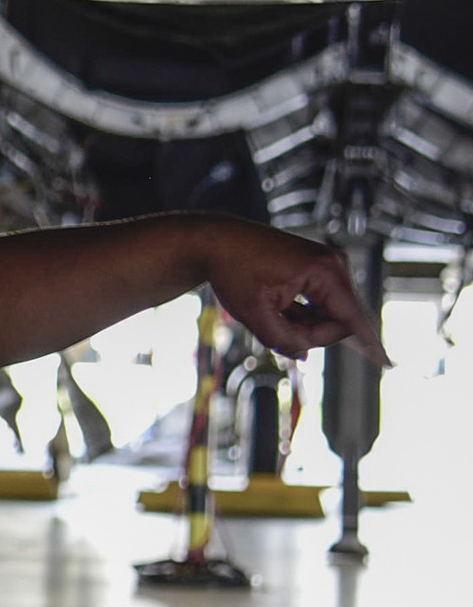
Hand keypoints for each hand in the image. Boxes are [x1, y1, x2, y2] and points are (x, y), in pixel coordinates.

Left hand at [208, 226, 391, 367]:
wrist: (218, 243)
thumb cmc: (234, 272)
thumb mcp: (254, 314)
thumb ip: (283, 340)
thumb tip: (305, 354)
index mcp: (324, 272)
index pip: (352, 317)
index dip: (368, 344)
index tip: (387, 363)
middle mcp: (333, 265)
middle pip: (338, 320)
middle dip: (309, 333)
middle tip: (273, 328)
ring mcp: (327, 266)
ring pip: (328, 314)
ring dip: (301, 324)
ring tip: (269, 309)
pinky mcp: (318, 270)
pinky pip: (319, 304)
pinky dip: (299, 314)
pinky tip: (277, 307)